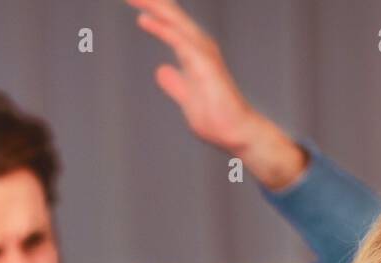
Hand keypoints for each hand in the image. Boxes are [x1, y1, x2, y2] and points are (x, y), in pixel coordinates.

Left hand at [128, 0, 307, 188]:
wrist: (236, 132)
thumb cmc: (216, 117)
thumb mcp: (187, 97)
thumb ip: (175, 83)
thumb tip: (162, 71)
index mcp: (194, 52)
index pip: (170, 23)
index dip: (152, 10)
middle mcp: (199, 46)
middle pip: (171, 15)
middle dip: (151, 1)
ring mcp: (203, 52)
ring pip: (174, 21)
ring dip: (154, 6)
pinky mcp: (204, 63)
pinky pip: (179, 40)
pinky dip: (162, 28)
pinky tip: (145, 19)